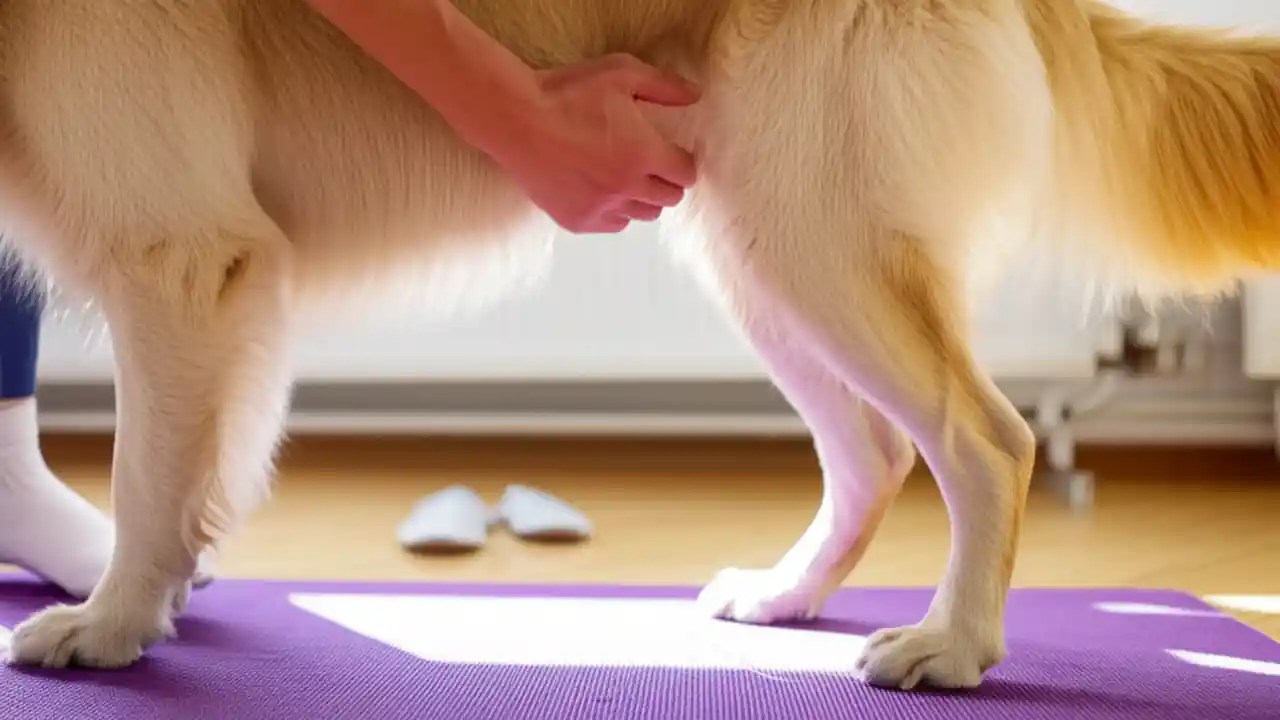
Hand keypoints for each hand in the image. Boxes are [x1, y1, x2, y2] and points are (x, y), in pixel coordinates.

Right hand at [487, 54, 700, 233]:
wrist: (515, 119)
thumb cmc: (567, 93)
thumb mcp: (620, 73)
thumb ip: (663, 85)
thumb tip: (694, 95)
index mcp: (644, 154)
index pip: (685, 174)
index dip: (682, 162)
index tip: (671, 152)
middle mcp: (627, 188)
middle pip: (668, 199)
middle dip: (666, 181)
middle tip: (650, 164)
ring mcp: (601, 208)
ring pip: (641, 215)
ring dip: (642, 198)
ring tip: (626, 178)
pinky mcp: (576, 219)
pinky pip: (612, 224)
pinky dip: (614, 212)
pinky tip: (603, 192)